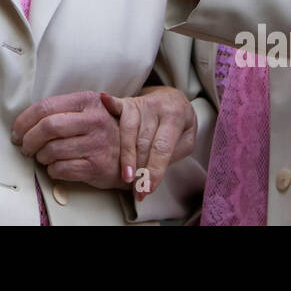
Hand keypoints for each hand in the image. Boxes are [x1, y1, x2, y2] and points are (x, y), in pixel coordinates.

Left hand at [11, 91, 122, 189]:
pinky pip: (61, 169)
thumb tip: (24, 121)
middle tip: (24, 147)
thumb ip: (62, 110)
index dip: (25, 120)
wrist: (132, 154)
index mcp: (87, 101)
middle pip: (47, 127)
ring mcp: (97, 144)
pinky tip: (55, 167)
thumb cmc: (101, 131)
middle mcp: (94, 120)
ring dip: (40, 156)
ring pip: (52, 150)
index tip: (17, 131)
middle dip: (29, 139)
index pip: (46, 107)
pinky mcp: (97, 167)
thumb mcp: (88, 111)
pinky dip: (52, 170)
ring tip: (42, 157)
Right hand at [101, 86, 197, 201]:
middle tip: (138, 191)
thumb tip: (153, 173)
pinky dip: (110, 103)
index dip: (154, 170)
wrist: (172, 98)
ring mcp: (140, 103)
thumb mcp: (187, 139)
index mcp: (174, 116)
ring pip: (128, 130)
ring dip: (125, 156)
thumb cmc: (178, 124)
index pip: (162, 147)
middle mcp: (157, 107)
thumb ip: (174, 152)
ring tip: (125, 177)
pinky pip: (117, 104)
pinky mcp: (127, 101)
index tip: (148, 188)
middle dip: (140, 170)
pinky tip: (103, 99)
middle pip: (143, 142)